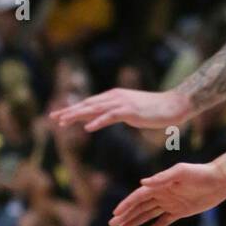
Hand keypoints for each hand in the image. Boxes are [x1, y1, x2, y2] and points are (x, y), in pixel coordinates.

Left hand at [50, 87, 190, 132]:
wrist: (173, 105)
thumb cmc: (153, 110)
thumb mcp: (128, 110)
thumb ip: (114, 113)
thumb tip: (102, 119)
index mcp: (113, 97)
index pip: (88, 103)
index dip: (72, 109)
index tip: (58, 116)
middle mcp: (114, 97)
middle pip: (87, 105)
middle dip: (69, 111)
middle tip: (52, 118)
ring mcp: (121, 103)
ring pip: (94, 109)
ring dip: (77, 115)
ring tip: (63, 122)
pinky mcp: (129, 111)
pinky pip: (110, 117)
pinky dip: (98, 121)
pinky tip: (87, 128)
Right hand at [109, 160, 225, 225]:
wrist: (221, 180)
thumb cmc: (201, 173)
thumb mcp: (181, 172)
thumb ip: (162, 178)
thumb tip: (142, 182)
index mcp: (159, 185)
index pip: (138, 196)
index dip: (126, 205)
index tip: (115, 214)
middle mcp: (162, 194)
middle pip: (140, 206)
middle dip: (125, 215)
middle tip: (112, 224)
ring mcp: (170, 203)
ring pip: (148, 214)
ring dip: (135, 221)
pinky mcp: (181, 212)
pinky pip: (164, 221)